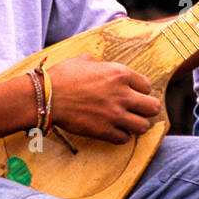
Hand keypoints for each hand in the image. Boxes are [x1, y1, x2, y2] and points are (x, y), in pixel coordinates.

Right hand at [43, 53, 160, 144]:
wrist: (46, 96)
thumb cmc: (63, 75)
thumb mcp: (86, 60)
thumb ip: (104, 65)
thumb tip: (106, 69)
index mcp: (120, 74)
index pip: (147, 86)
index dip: (141, 91)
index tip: (133, 94)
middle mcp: (122, 94)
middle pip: (153, 107)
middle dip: (146, 109)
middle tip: (136, 110)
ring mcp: (114, 114)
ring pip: (143, 126)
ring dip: (137, 125)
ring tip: (128, 122)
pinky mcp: (104, 131)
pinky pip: (124, 138)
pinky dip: (121, 136)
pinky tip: (113, 130)